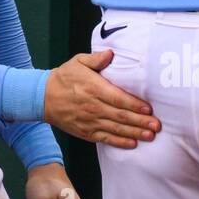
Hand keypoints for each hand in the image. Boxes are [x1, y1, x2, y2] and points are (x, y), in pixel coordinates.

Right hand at [44, 50, 159, 149]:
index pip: (118, 98)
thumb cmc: (63, 78)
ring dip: (135, 133)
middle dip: (140, 122)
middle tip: (157, 126)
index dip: (134, 105)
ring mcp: (89, 121)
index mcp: (93, 88)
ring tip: (150, 136)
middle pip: (120, 116)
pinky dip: (119, 142)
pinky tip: (132, 144)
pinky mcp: (86, 132)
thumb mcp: (78, 62)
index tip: (149, 109)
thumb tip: (111, 53)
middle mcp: (93, 106)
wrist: (42, 97)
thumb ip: (96, 58)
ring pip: (116, 129)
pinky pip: (105, 139)